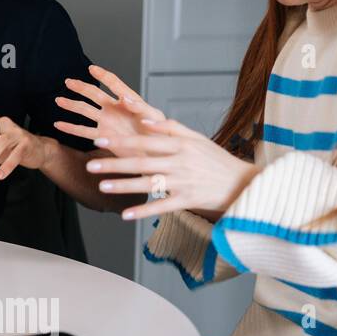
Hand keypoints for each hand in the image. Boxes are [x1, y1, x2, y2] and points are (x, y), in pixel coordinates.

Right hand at [54, 64, 165, 157]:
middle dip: (81, 87)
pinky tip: (60, 125)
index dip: (102, 75)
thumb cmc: (161, 136)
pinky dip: (71, 128)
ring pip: (85, 111)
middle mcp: (115, 110)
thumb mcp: (155, 118)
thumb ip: (140, 107)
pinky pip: (84, 131)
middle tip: (68, 82)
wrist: (157, 158)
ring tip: (59, 100)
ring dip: (72, 105)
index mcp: (129, 101)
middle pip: (94, 94)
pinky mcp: (103, 137)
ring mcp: (107, 123)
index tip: (92, 68)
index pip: (113, 84)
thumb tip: (124, 97)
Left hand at [84, 119, 257, 220]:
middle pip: (141, 162)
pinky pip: (162, 207)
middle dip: (114, 164)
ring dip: (123, 186)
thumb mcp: (197, 138)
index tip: (99, 141)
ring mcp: (184, 182)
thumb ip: (170, 128)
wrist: (245, 184)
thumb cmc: (216, 160)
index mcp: (181, 145)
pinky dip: (143, 211)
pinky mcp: (189, 200)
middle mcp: (181, 162)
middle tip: (91, 165)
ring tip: (102, 186)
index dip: (120, 141)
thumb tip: (144, 120)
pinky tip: (125, 215)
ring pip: (148, 184)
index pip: (145, 142)